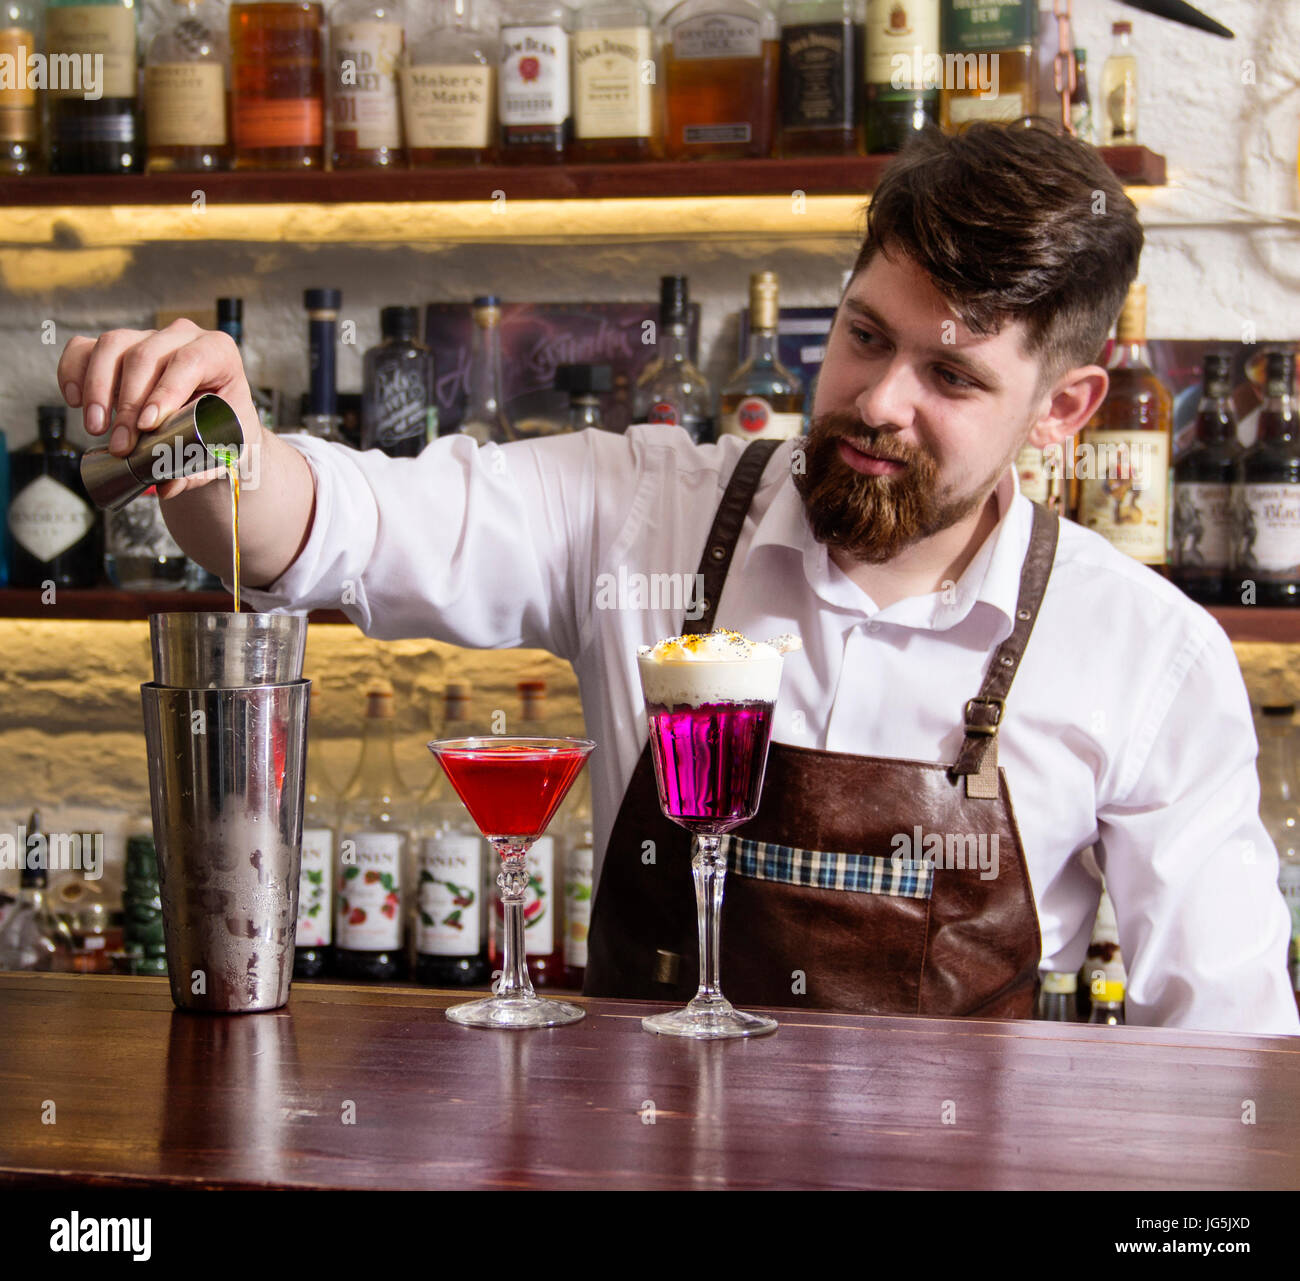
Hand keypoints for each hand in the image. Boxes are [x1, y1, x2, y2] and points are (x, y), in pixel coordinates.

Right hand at [56, 319, 262, 498]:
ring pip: (112, 346)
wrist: (211, 420)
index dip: (166, 391)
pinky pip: (85, 348)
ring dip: (98, 388)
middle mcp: (182, 336)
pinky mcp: (116, 346)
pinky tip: (74, 401)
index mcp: (218, 352)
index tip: (148, 425)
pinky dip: (73, 371)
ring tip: (96, 429)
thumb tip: (167, 486)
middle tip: (121, 445)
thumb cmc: (222, 429)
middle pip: (146, 356)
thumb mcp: (223, 448)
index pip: (189, 361)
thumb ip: (201, 468)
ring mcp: (146, 337)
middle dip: (129, 404)